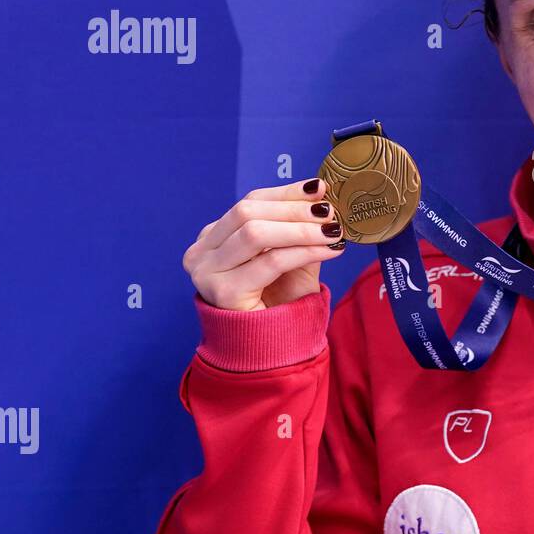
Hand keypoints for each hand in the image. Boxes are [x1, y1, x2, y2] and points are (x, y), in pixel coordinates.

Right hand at [183, 178, 345, 310]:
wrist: (269, 345)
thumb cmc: (277, 298)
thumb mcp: (288, 254)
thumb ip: (297, 225)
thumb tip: (319, 191)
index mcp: (212, 237)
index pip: (249, 202)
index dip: (285, 193)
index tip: (319, 188)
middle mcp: (201, 252)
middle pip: (248, 213)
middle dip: (294, 209)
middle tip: (330, 212)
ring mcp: (207, 272)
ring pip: (256, 234)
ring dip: (301, 229)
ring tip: (333, 231)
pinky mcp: (223, 293)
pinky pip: (270, 262)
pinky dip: (304, 251)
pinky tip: (330, 250)